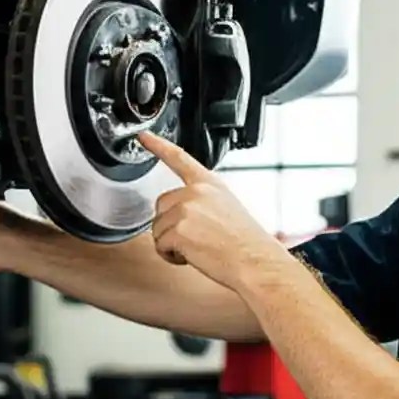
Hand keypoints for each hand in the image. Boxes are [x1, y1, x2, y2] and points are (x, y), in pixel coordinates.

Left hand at [138, 132, 290, 291]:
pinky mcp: (178, 230)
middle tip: (196, 237)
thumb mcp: (228, 207)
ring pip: (158, 228)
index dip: (158, 146)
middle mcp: (196, 192)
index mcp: (210, 183)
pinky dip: (171, 256)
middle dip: (171, 224)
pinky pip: (160, 245)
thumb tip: (184, 213)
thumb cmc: (246, 243)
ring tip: (199, 248)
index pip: (179, 158)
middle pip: (162, 205)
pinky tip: (192, 256)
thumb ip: (203, 201)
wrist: (254, 262)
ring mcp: (186, 209)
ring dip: (172, 242)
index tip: (144, 137)